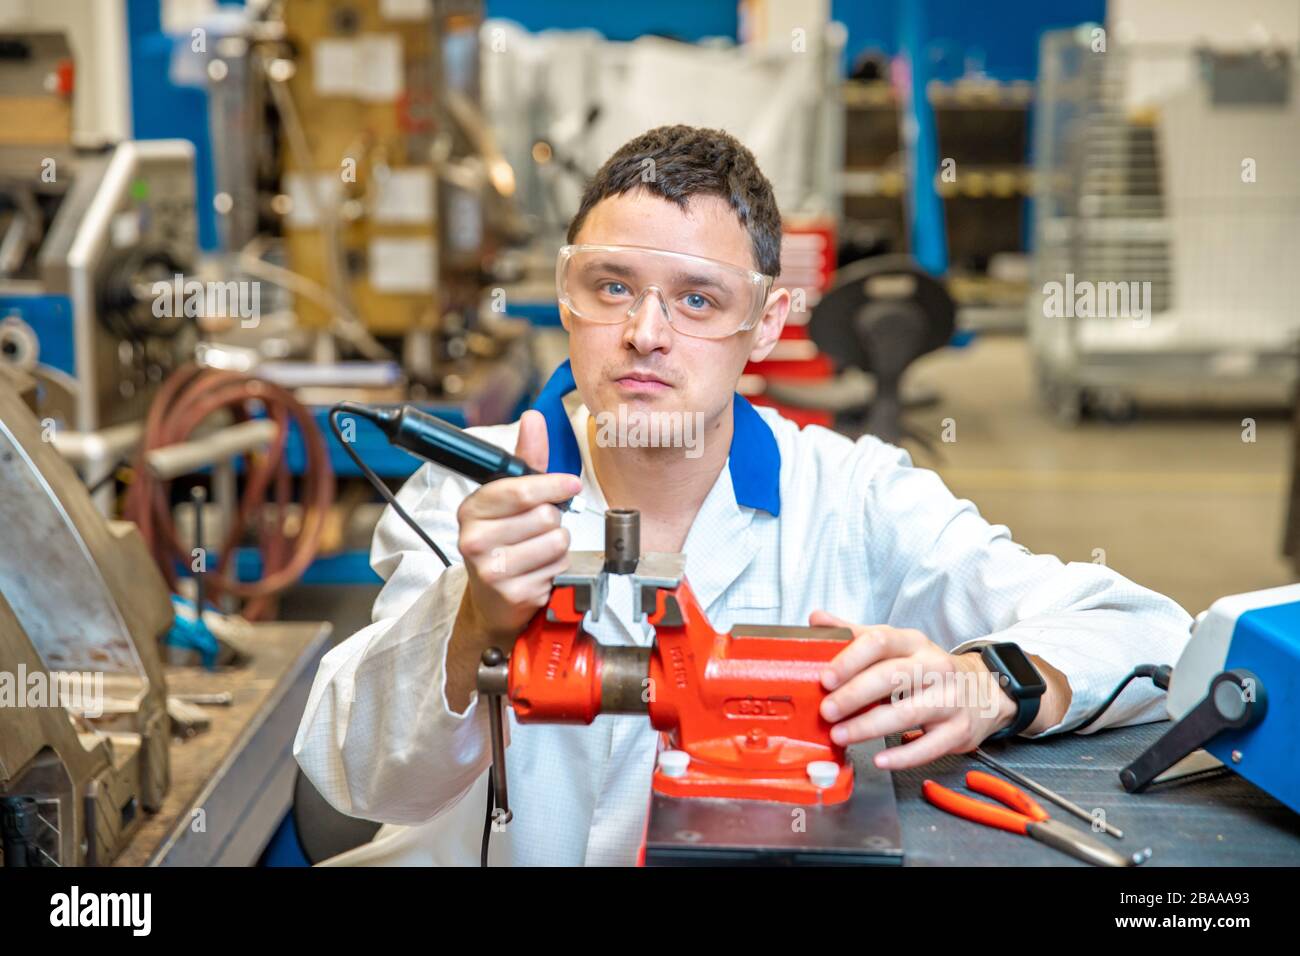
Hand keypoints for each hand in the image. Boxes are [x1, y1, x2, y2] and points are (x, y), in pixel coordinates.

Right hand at [457, 409, 581, 641]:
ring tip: (537, 551)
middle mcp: (474, 539)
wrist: (492, 601)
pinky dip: (556, 568)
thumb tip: (533, 417)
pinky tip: (537, 571)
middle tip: (536, 530)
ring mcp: (491, 570)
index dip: (552, 485)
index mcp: (471, 509)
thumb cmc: (504, 541)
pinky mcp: (512, 594)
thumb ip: (526, 458)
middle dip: (552, 521)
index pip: (521, 490)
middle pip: (546, 516)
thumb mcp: (509, 499)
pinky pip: (558, 568)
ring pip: (556, 541)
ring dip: (557, 546)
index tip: (570, 483)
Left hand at [810, 611, 1017, 770]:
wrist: (985, 690)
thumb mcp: (897, 645)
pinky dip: (903, 756)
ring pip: (908, 712)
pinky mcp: (959, 730)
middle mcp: (934, 667)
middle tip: (826, 709)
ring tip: (839, 735)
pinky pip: (930, 746)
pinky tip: (879, 759)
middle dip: (854, 694)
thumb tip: (816, 619)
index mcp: (913, 643)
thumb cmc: (928, 669)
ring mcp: (950, 699)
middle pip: (891, 676)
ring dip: (869, 726)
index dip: (850, 659)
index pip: (880, 641)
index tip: (824, 677)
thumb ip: (856, 635)